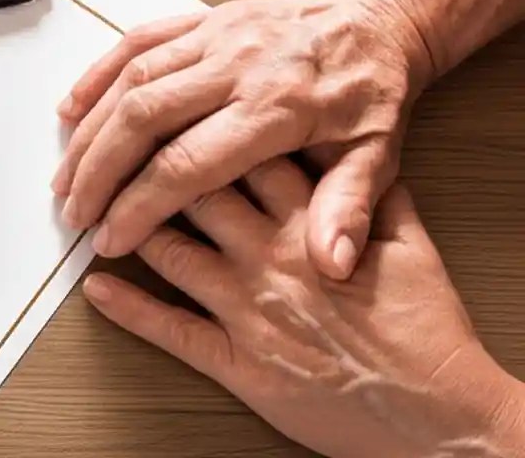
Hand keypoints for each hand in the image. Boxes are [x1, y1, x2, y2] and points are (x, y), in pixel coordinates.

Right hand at [53, 0, 434, 278]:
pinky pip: (138, 41)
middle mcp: (237, 66)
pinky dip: (98, 75)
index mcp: (276, 108)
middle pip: (142, 119)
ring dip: (89, 130)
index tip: (109, 240)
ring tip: (65, 175)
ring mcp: (216, 36)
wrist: (379, 20)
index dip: (138, 206)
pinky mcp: (204, 19)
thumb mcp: (377, 157)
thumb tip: (332, 265)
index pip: (186, 164)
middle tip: (73, 213)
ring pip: (131, 80)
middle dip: (98, 172)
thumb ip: (349, 209)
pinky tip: (72, 108)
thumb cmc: (373, 95)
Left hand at [83, 160, 524, 457]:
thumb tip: (352, 160)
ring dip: (129, 227)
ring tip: (95, 207)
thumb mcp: (411, 249)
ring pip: (173, 251)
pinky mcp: (237, 361)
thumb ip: (373, 197)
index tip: (173, 114)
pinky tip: (96, 288)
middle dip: (150, 168)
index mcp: (312, 223)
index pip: (245, 160)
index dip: (203, 132)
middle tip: (116, 149)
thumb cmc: (423, 333)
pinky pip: (170, 329)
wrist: (435, 415)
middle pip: (196, 195)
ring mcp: (249, 308)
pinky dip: (128, 308)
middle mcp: (272, 257)